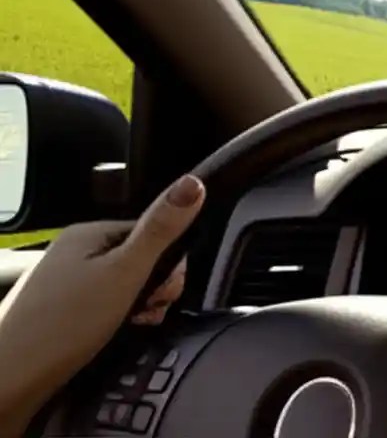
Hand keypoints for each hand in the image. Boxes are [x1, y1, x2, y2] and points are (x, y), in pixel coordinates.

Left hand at [0, 175, 204, 436]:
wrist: (8, 380)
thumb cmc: (62, 325)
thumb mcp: (126, 272)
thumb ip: (161, 230)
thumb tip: (193, 182)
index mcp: (89, 233)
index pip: (152, 233)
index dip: (170, 263)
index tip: (165, 290)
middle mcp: (75, 253)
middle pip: (140, 261)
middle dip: (155, 288)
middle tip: (145, 310)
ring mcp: (66, 283)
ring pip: (124, 288)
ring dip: (139, 308)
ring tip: (130, 325)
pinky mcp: (62, 312)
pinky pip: (105, 308)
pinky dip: (118, 321)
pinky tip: (114, 335)